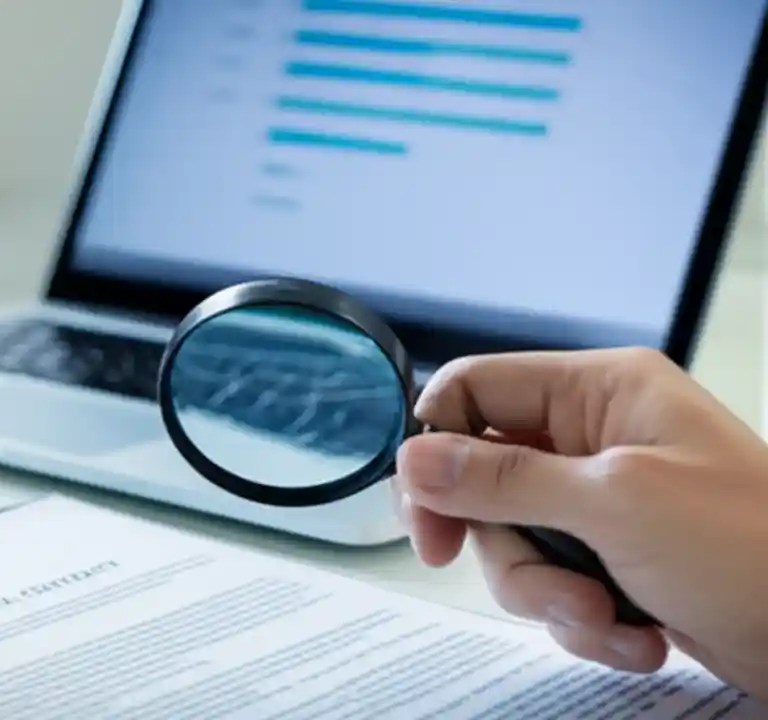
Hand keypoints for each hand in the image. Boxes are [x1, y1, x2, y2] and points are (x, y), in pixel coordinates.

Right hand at [393, 348, 767, 699]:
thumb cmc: (753, 547)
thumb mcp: (615, 504)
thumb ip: (502, 480)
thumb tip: (413, 460)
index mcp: (600, 391)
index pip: (475, 390)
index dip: (437, 447)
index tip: (428, 516)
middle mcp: (595, 438)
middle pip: (485, 482)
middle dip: (511, 549)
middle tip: (543, 585)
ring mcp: (604, 500)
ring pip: (515, 542)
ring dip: (552, 595)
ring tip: (609, 613)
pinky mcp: (615, 556)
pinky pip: (553, 583)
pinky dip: (586, 619)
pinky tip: (638, 631)